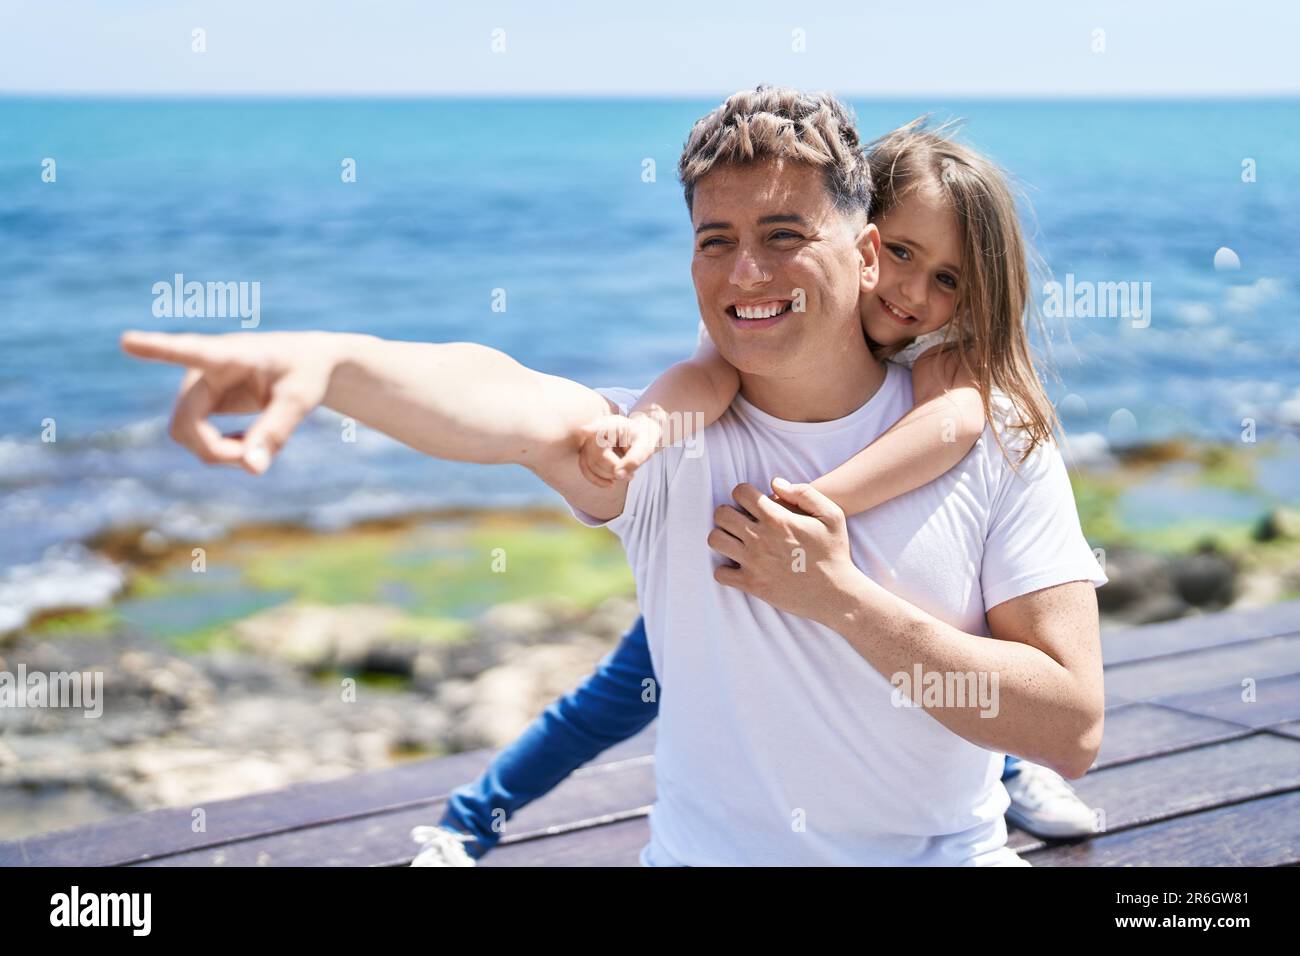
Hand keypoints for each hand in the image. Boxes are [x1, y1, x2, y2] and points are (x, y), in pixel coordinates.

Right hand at [120, 330, 335, 475]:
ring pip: (184, 434)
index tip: (128, 341)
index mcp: (230, 354)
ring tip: (257, 448)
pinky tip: (248, 441)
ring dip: (218, 452)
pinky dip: (221, 450)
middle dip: (216, 450)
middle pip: (185, 423)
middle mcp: (202, 368)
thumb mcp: (300, 401)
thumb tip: (250, 469)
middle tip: (255, 459)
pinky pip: (197, 439)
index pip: (190, 351)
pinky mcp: (199, 403)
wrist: (305, 364)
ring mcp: (197, 386)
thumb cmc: (305, 373)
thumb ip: (276, 432)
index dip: (158, 349)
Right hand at [576, 412, 662, 487]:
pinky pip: (585, 467)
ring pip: (588, 464)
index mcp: (612, 425)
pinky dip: (596, 479)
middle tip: (631, 475)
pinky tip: (609, 484)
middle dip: (613, 470)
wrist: (640, 434)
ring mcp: (589, 441)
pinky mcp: (587, 451)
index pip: (599, 428)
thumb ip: (634, 459)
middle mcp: (596, 430)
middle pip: (596, 456)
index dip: (591, 430)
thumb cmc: (642, 438)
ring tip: (624, 475)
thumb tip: (619, 475)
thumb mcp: (645, 447)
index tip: (585, 431)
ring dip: (606, 475)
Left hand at [708, 477, 861, 625]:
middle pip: (721, 514)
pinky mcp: (751, 585)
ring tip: (736, 540)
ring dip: (723, 537)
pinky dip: (725, 569)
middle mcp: (760, 539)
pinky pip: (720, 573)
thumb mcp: (831, 515)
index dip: (744, 493)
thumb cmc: (834, 552)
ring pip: (715, 540)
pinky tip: (738, 566)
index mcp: (777, 519)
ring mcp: (753, 563)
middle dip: (728, 512)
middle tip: (740, 519)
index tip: (751, 501)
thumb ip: (805, 493)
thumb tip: (776, 483)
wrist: (836, 594)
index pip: (740, 492)